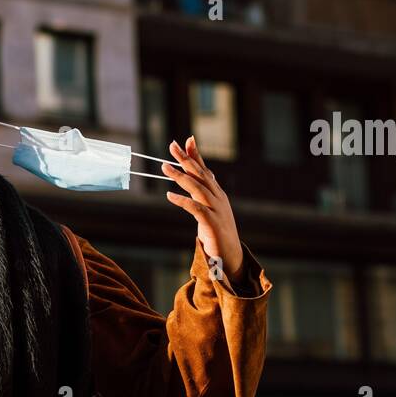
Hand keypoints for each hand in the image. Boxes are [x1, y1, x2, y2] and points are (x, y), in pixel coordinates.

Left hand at [162, 136, 244, 283]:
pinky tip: (169, 195)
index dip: (196, 155)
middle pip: (200, 174)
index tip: (186, 140)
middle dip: (186, 159)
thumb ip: (204, 194)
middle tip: (172, 145)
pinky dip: (182, 200)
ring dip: (180, 176)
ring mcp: (217, 210)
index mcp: (217, 194)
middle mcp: (218, 198)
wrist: (231, 256)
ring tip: (164, 167)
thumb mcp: (210, 209)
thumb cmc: (218, 233)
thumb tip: (201, 177)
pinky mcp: (212, 223)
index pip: (205, 170)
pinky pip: (195, 208)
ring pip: (197, 188)